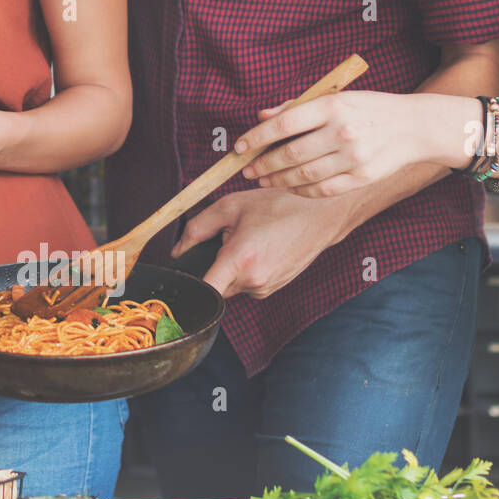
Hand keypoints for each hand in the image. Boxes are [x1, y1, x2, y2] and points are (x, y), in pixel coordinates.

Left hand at [171, 188, 355, 298]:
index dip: (190, 290)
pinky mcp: (272, 289)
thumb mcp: (232, 206)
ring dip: (233, 268)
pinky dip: (247, 270)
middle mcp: (253, 281)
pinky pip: (247, 284)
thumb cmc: (279, 206)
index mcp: (240, 260)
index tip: (184, 282)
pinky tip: (262, 249)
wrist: (321, 215)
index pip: (205, 293)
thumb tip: (178, 250)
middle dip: (215, 265)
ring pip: (231, 285)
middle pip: (215, 286)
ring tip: (252, 241)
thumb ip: (197, 227)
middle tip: (232, 239)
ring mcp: (265, 288)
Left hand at [235, 91, 473, 197]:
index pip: (284, 124)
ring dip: (276, 180)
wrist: (414, 126)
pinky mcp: (361, 178)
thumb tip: (261, 116)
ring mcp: (353, 157)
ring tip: (263, 179)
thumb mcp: (336, 98)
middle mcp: (342, 132)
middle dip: (262, 164)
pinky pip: (321, 190)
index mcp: (333, 106)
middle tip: (247, 169)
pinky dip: (300, 190)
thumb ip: (297, 107)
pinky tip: (288, 186)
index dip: (257, 138)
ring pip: (303, 176)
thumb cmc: (367, 109)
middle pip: (290, 154)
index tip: (240, 147)